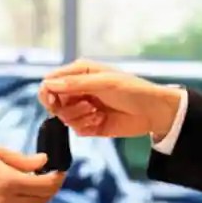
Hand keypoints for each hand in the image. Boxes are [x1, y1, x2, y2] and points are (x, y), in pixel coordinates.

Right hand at [0, 147, 64, 202]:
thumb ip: (24, 160)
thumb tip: (44, 161)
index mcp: (10, 182)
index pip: (46, 185)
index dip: (57, 178)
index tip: (60, 170)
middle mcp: (8, 202)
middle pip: (43, 198)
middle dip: (51, 187)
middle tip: (51, 175)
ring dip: (39, 195)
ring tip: (32, 181)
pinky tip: (18, 192)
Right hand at [37, 59, 181, 138]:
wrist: (154, 112)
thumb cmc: (133, 90)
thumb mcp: (105, 82)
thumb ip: (76, 84)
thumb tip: (49, 84)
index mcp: (80, 73)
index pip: (50, 81)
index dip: (48, 93)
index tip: (54, 103)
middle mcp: (78, 90)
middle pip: (53, 102)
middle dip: (67, 107)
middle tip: (87, 105)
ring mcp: (83, 108)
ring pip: (63, 117)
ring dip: (79, 117)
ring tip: (97, 113)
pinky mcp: (89, 124)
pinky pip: (76, 129)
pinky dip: (87, 126)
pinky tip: (101, 121)